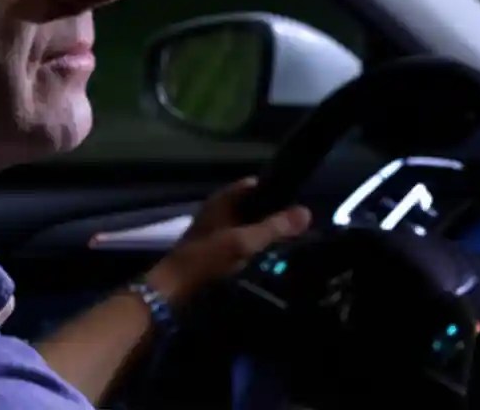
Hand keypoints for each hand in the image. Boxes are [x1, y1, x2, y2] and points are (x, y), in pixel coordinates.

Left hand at [145, 177, 310, 306]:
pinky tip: (273, 259)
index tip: (302, 202)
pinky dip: (257, 249)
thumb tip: (306, 211)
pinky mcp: (217, 253)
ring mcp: (217, 233)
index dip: (278, 191)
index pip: (256, 185)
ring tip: (295, 243)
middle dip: (276, 215)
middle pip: (255, 207)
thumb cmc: (206, 260)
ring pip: (250, 227)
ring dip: (267, 235)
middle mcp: (220, 212)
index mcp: (223, 200)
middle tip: (304, 226)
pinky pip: (244, 245)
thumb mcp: (242, 242)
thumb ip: (274, 227)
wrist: (173, 293)